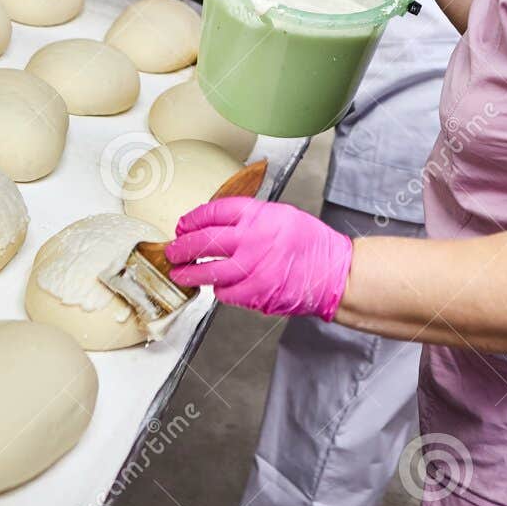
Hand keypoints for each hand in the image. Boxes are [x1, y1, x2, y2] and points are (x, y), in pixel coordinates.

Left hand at [166, 197, 353, 321]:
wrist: (334, 273)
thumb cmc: (311, 244)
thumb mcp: (281, 215)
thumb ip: (250, 217)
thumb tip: (216, 223)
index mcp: (258, 215)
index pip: (213, 212)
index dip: (192, 219)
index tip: (183, 225)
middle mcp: (253, 239)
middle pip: (203, 241)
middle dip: (181, 247)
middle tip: (172, 251)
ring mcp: (253, 268)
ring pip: (208, 272)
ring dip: (188, 274)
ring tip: (179, 274)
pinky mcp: (256, 293)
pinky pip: (225, 293)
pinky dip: (218, 290)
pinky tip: (218, 286)